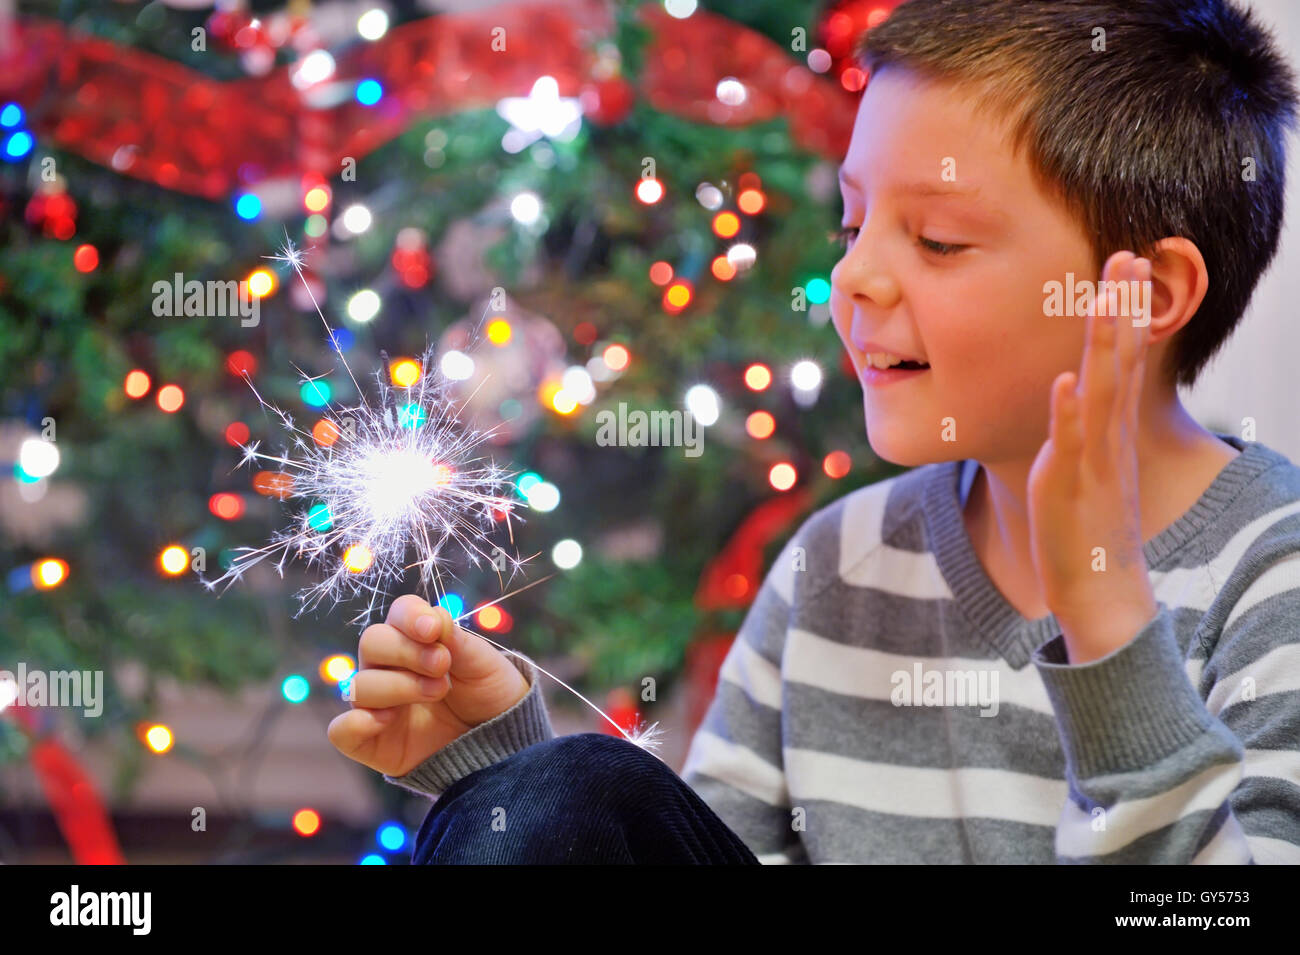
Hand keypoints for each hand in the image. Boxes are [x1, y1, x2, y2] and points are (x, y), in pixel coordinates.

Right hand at [327, 594, 529, 776]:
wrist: (501, 744)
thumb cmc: (489, 695)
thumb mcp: (484, 665)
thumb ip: (458, 641)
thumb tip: (434, 619)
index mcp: (417, 639)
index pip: (399, 613)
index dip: (411, 616)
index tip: (432, 630)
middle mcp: (390, 667)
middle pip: (372, 641)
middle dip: (407, 652)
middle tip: (442, 666)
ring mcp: (378, 703)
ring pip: (360, 684)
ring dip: (399, 686)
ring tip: (438, 693)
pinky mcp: (371, 741)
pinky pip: (341, 730)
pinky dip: (354, 723)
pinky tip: (386, 720)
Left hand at [1027, 251, 1158, 662]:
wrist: (1099, 585)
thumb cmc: (1087, 525)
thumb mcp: (1089, 462)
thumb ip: (1086, 424)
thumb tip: (1077, 386)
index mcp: (1111, 426)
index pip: (1124, 356)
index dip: (1126, 309)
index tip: (1129, 261)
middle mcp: (1108, 434)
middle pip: (1120, 361)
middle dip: (1123, 308)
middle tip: (1129, 255)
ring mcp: (1093, 456)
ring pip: (1102, 391)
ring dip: (1104, 344)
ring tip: (1105, 299)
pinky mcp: (1071, 484)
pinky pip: (1073, 443)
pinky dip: (1070, 411)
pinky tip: (1067, 380)